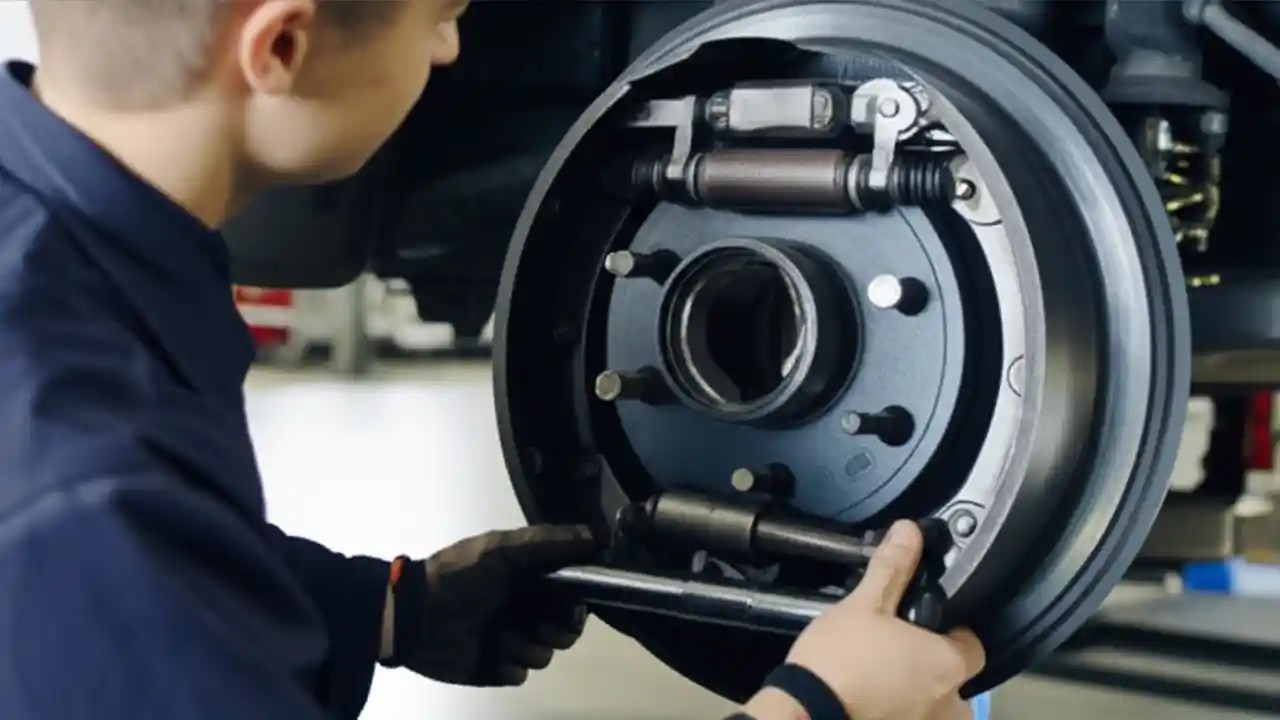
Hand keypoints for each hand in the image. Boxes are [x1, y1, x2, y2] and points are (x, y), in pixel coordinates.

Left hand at [386, 525, 598, 686]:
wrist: (412, 616)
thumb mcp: (501, 549)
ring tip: (497, 635)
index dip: (579, 601)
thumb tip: (601, 534)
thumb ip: (548, 541)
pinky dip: (507, 665)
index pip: (574, 594)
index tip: (572, 602)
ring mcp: (512, 641)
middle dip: (557, 629)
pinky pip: (520, 674)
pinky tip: (487, 652)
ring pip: (545, 654)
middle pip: (567, 629)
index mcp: (530, 580)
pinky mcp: (496, 668)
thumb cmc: (458, 576)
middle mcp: (526, 611)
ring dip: (524, 646)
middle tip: (537, 625)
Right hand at [744, 521, 985, 719]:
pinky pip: (910, 719)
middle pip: (957, 683)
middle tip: (902, 655)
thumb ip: (892, 568)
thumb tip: (910, 531)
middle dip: (937, 672)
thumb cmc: (840, 658)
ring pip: (936, 711)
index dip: (953, 632)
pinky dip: (899, 712)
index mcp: (947, 665)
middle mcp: (948, 705)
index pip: (973, 646)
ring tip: (885, 683)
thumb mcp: (864, 604)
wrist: (805, 713)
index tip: (927, 625)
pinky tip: (873, 702)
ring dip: (920, 699)